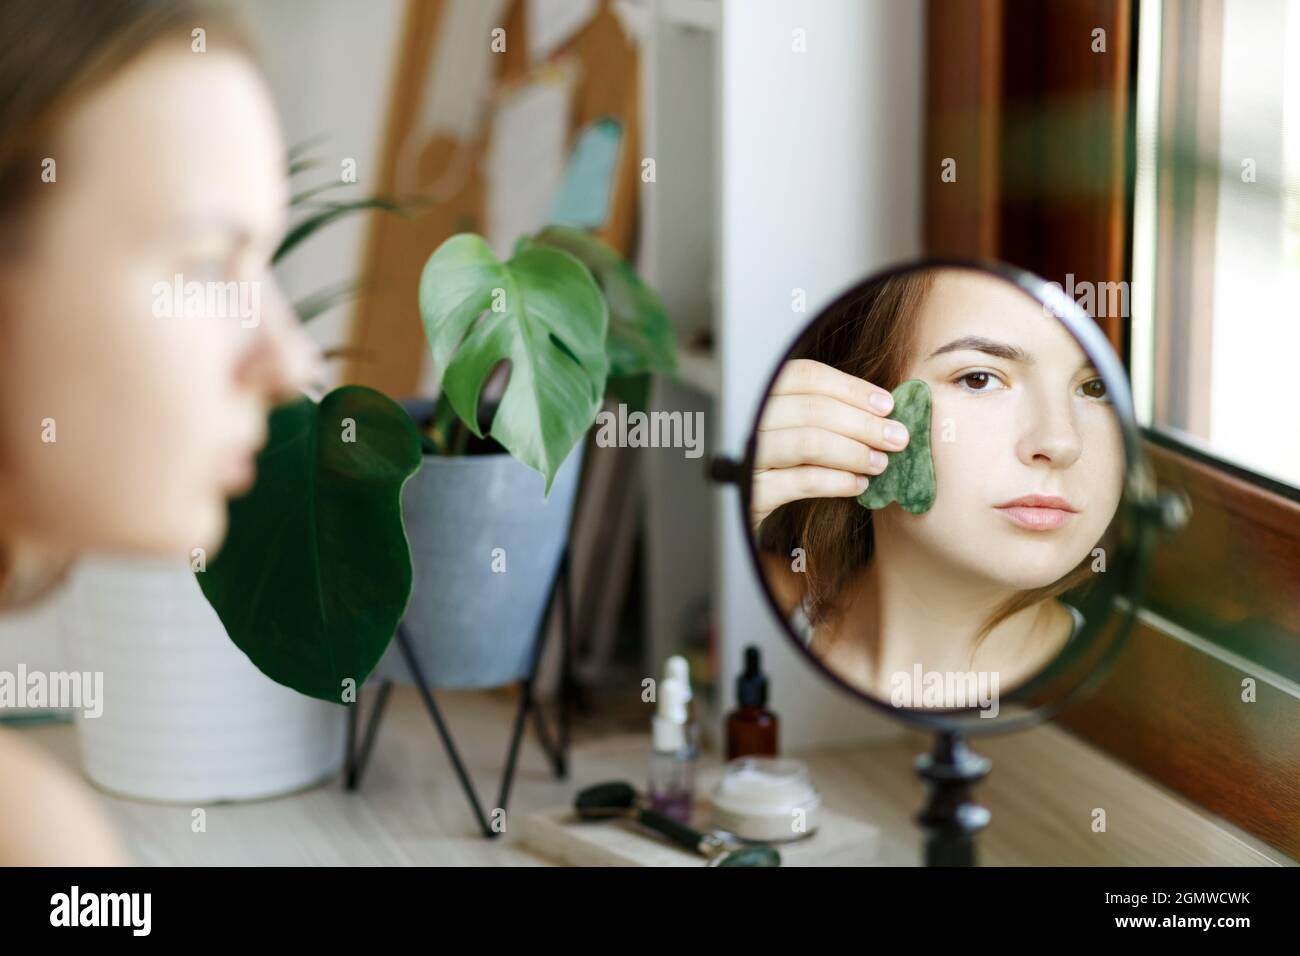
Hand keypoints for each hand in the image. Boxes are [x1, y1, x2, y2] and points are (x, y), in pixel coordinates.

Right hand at [750, 359, 909, 530]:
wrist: (739, 516)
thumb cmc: (776, 467)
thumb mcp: (793, 431)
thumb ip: (825, 415)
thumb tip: (883, 411)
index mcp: (762, 395)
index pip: (807, 377)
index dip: (852, 388)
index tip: (887, 405)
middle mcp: (750, 420)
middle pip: (813, 408)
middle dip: (864, 423)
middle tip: (897, 437)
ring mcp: (749, 456)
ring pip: (809, 442)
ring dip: (854, 452)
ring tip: (881, 463)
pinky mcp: (753, 493)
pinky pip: (802, 481)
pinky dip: (837, 481)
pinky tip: (859, 485)